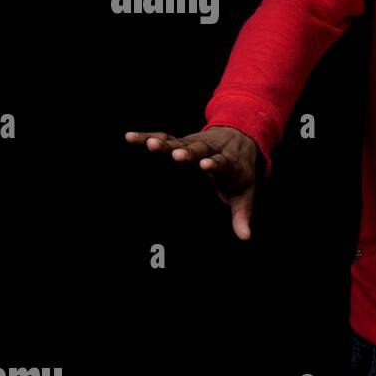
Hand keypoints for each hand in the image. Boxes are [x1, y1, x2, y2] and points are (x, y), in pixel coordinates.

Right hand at [123, 125, 263, 239]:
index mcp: (228, 164)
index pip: (222, 163)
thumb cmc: (239, 173)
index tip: (206, 165)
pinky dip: (147, 137)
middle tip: (177, 154)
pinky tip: (130, 137)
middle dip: (189, 152)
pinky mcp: (181, 140)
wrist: (241, 139)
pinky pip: (163, 137)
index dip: (214, 164)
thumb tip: (245, 238)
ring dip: (165, 143)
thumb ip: (242, 215)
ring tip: (149, 144)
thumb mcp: (245, 194)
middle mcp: (211, 151)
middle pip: (199, 150)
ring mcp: (195, 144)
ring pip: (179, 142)